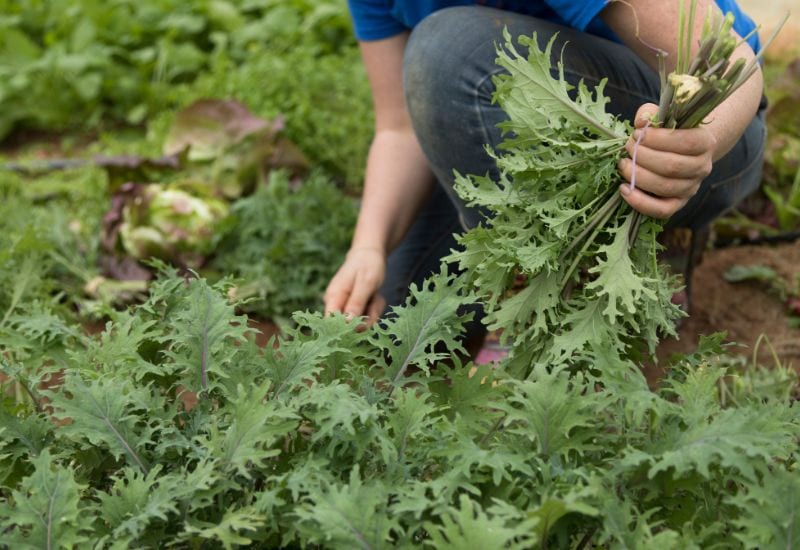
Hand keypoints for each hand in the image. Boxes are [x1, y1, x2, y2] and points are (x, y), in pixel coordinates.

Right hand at [324, 247, 385, 326]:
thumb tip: (347, 324)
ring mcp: (345, 307)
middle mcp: (336, 305)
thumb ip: (356, 303)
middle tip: (375, 299)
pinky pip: (366, 317)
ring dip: (373, 310)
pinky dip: (374, 308)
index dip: (346, 329)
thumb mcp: (365, 283)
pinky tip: (375, 296)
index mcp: (333, 297)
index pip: (331, 323)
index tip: (363, 325)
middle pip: (351, 325)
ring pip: (361, 322)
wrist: (369, 255)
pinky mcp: (353, 309)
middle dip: (368, 316)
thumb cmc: (366, 265)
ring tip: (375, 294)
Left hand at [618, 103, 715, 218]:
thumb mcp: (663, 118)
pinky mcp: (678, 204)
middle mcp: (702, 167)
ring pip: (665, 187)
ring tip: (622, 164)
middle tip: (627, 147)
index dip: (658, 139)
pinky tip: (624, 189)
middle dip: (643, 156)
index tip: (638, 133)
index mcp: (705, 143)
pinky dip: (640, 202)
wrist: (681, 152)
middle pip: (672, 166)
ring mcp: (691, 188)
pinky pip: (662, 210)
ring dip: (638, 175)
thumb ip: (651, 114)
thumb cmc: (668, 132)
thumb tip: (641, 121)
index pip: (686, 142)